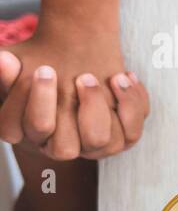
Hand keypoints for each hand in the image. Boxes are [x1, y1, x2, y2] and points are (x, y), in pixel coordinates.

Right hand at [0, 32, 149, 158]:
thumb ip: (8, 71)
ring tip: (103, 76)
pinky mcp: (121, 139)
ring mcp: (93, 147)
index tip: (45, 69)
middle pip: (65, 149)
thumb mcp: (19, 71)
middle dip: (71, 111)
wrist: (76, 71)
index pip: (32, 130)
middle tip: (80, 76)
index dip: (38, 102)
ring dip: (103, 107)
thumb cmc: (42, 74)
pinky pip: (131, 132)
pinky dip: (131, 103)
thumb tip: (4, 61)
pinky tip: (122, 76)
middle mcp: (62, 147)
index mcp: (32, 134)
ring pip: (102, 142)